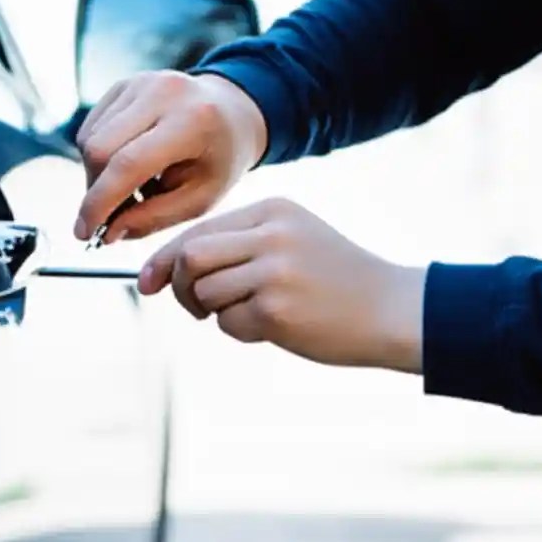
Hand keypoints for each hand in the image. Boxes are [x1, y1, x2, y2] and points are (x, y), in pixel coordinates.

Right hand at [74, 71, 266, 242]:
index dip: (100, 202)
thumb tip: (108, 233)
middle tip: (106, 215)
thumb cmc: (219, 160)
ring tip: (129, 188)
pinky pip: (91, 127)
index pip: (128, 163)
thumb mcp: (201, 199)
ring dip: (97, 174)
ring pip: (90, 139)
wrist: (232, 113)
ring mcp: (140, 82)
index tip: (85, 232)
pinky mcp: (124, 83)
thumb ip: (155, 217)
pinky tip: (124, 165)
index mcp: (192, 120)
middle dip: (95, 190)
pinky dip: (98, 156)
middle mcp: (163, 92)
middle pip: (99, 149)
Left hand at [138, 198, 426, 371]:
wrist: (392, 310)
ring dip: (214, 312)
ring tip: (249, 315)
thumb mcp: (290, 241)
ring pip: (204, 290)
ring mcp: (275, 269)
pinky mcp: (277, 308)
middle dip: (181, 287)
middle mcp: (272, 233)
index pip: (198, 228)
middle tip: (198, 307)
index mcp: (273, 210)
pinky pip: (228, 322)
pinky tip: (273, 328)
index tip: (149, 283)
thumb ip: (236, 245)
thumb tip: (163, 269)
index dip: (165, 259)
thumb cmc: (335, 281)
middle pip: (191, 255)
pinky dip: (239, 331)